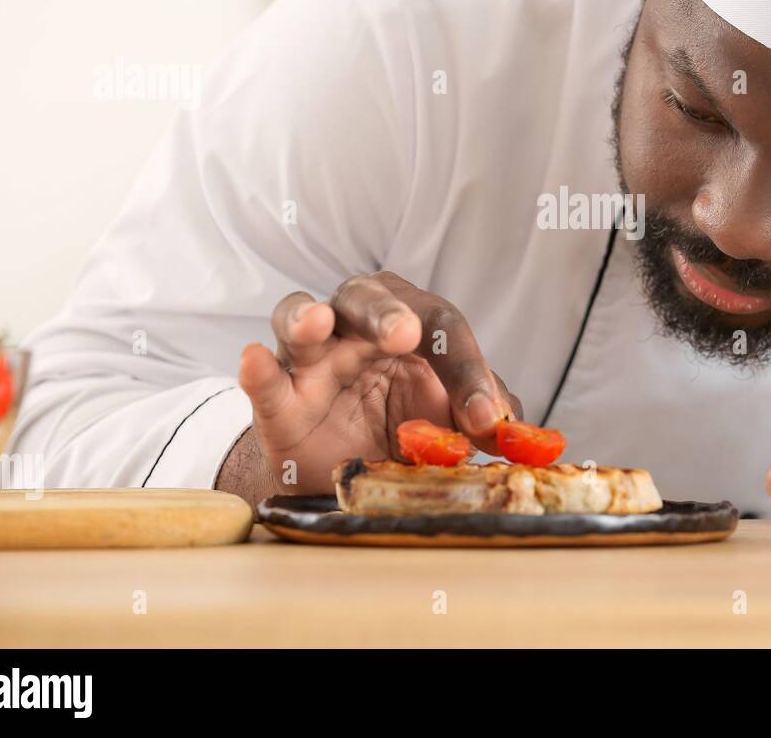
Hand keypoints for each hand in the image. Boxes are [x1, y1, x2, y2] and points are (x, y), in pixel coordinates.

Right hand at [231, 272, 520, 495]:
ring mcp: (311, 360)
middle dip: (386, 312)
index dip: (467, 371)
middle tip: (404, 334)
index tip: (484, 419)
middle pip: (368, 297)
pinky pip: (265, 378)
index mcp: (410, 322)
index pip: (441, 326)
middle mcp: (357, 328)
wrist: (347, 473)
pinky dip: (258, 370)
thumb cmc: (402, 425)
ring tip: (317, 322)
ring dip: (309, 318)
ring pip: (303, 318)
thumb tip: (515, 429)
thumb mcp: (450, 419)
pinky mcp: (278, 399)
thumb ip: (483, 416)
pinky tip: (254, 360)